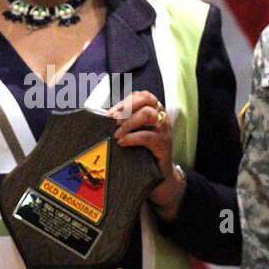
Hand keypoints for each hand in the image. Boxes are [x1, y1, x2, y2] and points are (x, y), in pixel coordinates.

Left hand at [109, 90, 179, 205]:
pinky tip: (123, 142)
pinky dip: (132, 138)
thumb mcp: (135, 132)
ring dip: (129, 123)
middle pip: (147, 99)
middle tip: (115, 121)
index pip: (141, 95)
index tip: (111, 112)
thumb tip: (103, 116)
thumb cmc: (144, 150)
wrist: (160, 173)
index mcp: (154, 109)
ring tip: (118, 134)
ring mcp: (164, 129)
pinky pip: (148, 136)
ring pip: (148, 114)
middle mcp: (161, 115)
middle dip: (127, 107)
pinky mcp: (164, 144)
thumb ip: (125, 122)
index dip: (125, 101)